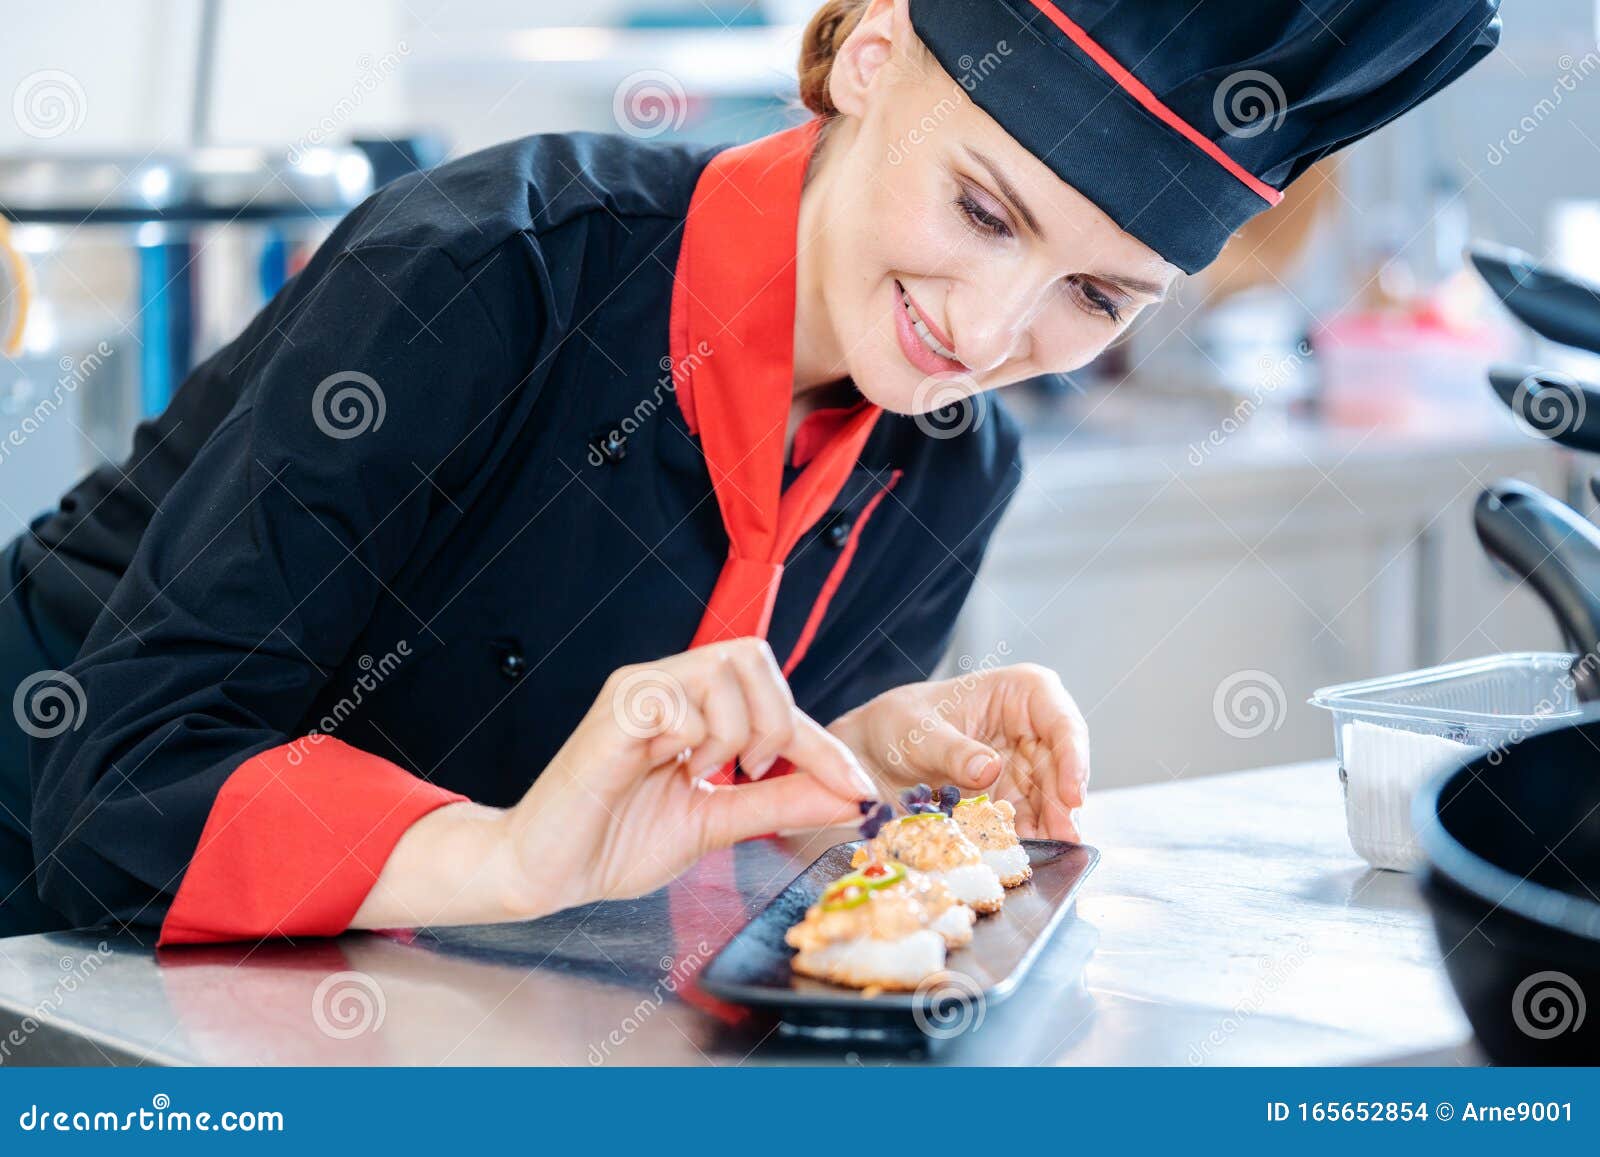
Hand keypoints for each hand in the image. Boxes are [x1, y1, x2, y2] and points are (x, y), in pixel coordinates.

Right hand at [500, 639, 877, 914]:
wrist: (547, 872)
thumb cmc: (617, 842)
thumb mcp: (717, 822)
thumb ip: (778, 803)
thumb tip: (849, 798)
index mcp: (690, 705)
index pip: (774, 693)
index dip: (822, 741)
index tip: (859, 789)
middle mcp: (664, 685)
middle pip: (752, 654)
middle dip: (776, 722)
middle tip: (752, 773)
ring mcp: (636, 693)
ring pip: (721, 671)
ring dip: (732, 733)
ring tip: (697, 772)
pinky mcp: (611, 714)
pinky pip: (675, 700)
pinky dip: (690, 738)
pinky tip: (668, 769)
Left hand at [828, 663, 1087, 840]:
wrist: (876, 753)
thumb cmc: (900, 723)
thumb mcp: (918, 732)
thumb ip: (953, 750)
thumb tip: (990, 769)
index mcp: (1020, 693)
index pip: (1062, 721)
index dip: (1074, 757)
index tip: (1071, 794)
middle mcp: (1032, 728)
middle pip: (1063, 767)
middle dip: (1064, 805)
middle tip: (1062, 839)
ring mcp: (1025, 765)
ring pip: (1052, 799)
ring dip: (1051, 828)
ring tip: (1047, 855)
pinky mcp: (1012, 798)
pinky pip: (1028, 819)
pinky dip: (1027, 838)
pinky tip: (1022, 855)